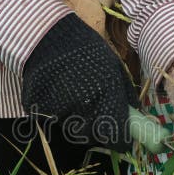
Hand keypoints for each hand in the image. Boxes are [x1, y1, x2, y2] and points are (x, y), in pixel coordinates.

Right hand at [22, 13, 137, 151]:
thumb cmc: (85, 49)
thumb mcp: (113, 66)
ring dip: (77, 118)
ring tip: (74, 92)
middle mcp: (82, 109)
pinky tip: (58, 90)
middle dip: (97, 127)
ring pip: (73, 128)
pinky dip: (58, 110)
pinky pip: (54, 118)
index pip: (116, 136)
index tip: (122, 135)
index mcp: (106, 97)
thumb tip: (134, 115)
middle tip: (96, 108)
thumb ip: (125, 94)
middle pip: (93, 136)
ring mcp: (58, 111)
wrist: (45, 36)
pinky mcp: (39, 111)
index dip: (120, 138)